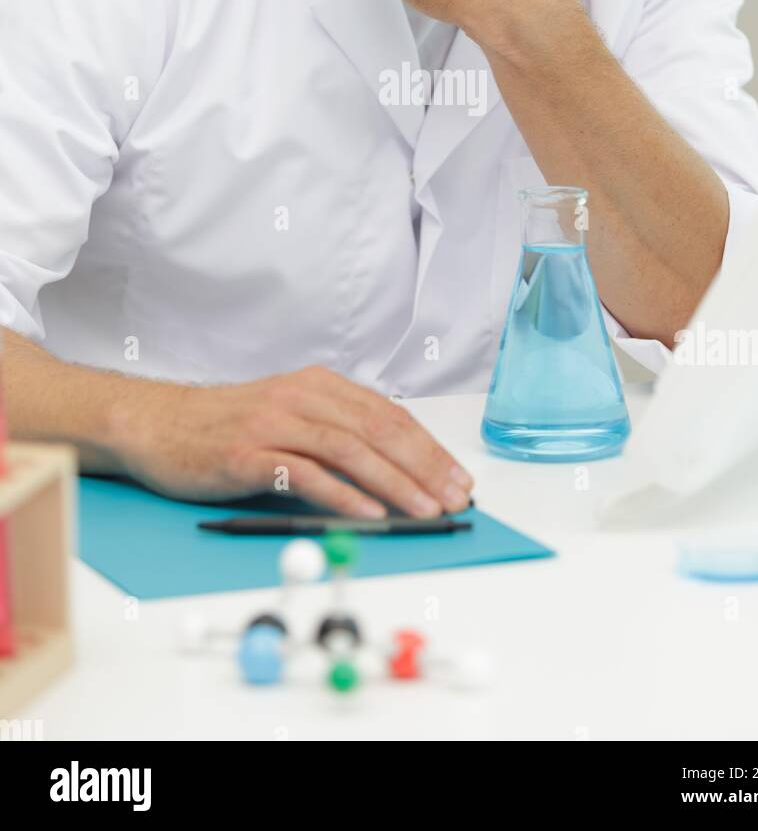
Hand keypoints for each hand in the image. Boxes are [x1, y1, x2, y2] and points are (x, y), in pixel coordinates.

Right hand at [109, 364, 473, 518]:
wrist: (157, 424)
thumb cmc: (225, 428)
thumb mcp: (287, 416)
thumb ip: (333, 433)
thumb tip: (394, 472)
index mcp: (319, 385)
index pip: (389, 415)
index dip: (429, 448)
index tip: (457, 478)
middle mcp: (302, 397)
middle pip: (378, 430)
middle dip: (424, 466)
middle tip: (455, 498)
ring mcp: (274, 422)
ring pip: (349, 450)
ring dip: (394, 482)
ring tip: (425, 510)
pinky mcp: (248, 452)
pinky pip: (305, 473)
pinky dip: (342, 494)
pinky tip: (369, 513)